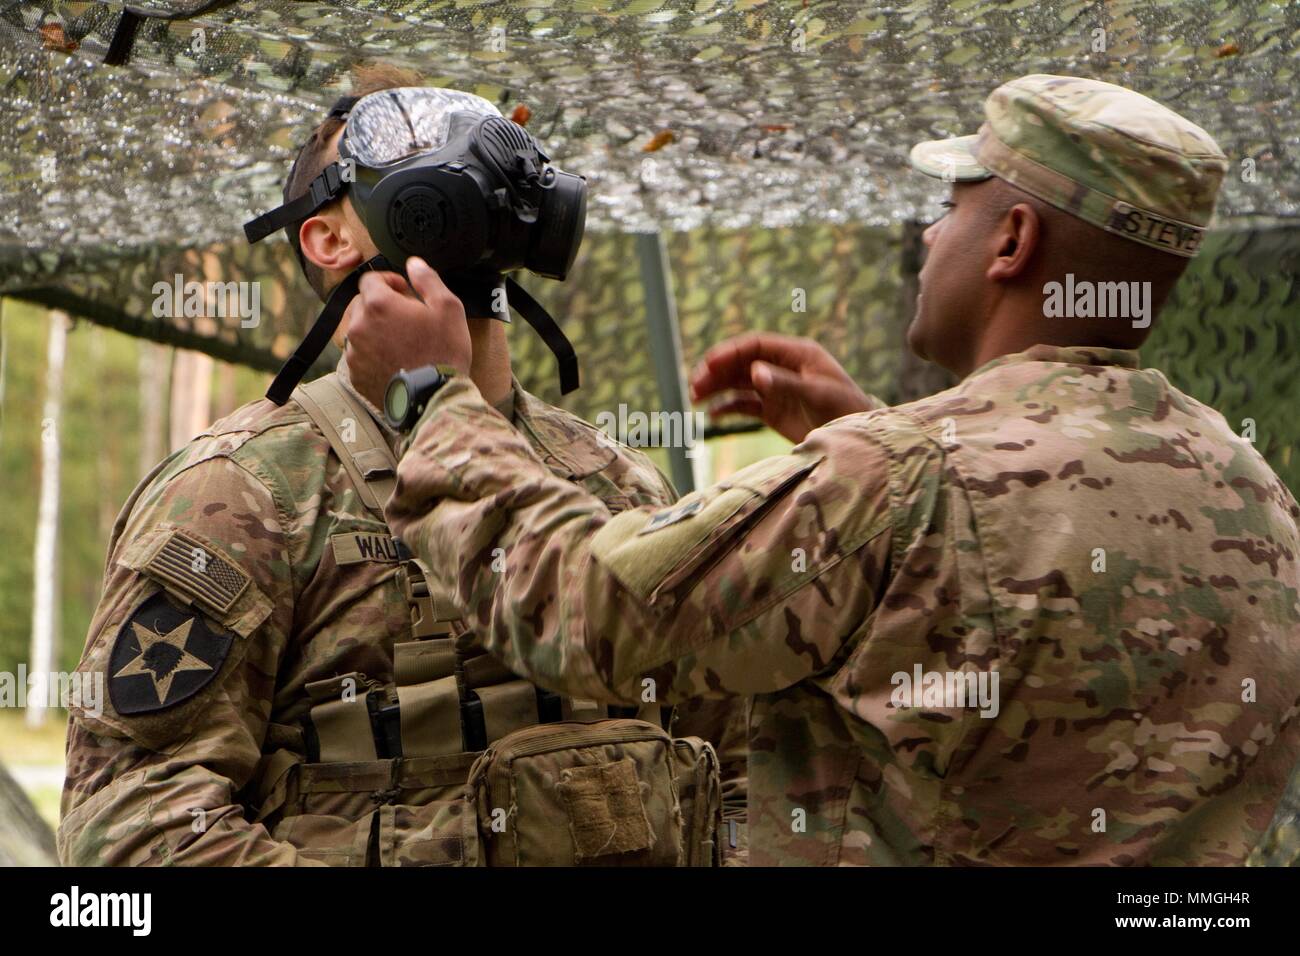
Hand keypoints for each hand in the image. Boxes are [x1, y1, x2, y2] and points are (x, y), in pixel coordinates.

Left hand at [344, 257, 471, 409]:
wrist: (433, 399)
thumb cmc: (444, 352)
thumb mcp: (448, 308)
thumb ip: (427, 280)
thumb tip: (414, 263)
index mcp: (378, 304)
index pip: (370, 279)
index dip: (388, 281)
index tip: (404, 291)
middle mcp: (359, 326)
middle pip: (362, 305)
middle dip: (380, 306)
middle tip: (405, 318)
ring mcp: (354, 353)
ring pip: (359, 331)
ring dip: (375, 330)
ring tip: (401, 342)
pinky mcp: (356, 376)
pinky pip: (359, 356)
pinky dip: (373, 355)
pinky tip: (395, 362)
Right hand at [689, 333, 873, 443]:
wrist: (856, 438)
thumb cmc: (844, 409)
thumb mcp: (815, 394)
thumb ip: (784, 383)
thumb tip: (753, 372)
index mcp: (796, 353)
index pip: (755, 346)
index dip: (729, 352)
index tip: (709, 365)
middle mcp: (782, 367)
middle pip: (741, 363)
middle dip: (716, 372)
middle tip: (694, 386)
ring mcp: (776, 389)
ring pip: (738, 383)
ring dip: (716, 388)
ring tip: (694, 398)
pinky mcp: (773, 410)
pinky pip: (744, 405)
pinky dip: (727, 408)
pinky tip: (712, 416)